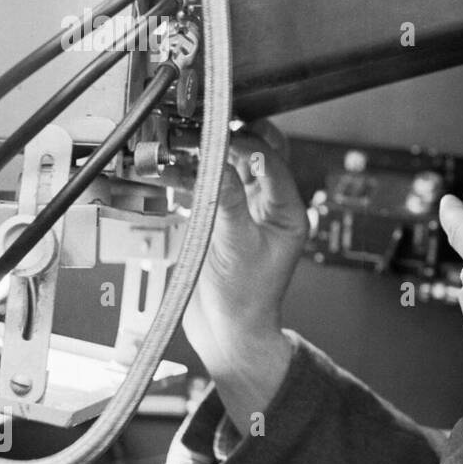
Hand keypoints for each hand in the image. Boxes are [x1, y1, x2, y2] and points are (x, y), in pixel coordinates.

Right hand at [173, 120, 309, 377]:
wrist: (226, 333)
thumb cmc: (245, 299)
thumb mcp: (236, 245)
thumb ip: (228, 200)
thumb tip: (218, 160)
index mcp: (288, 212)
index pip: (273, 162)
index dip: (247, 144)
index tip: (220, 134)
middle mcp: (269, 207)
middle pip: (255, 157)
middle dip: (231, 140)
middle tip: (204, 130)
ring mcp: (244, 212)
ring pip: (230, 169)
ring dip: (208, 157)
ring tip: (185, 146)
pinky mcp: (219, 221)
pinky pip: (208, 188)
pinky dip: (192, 177)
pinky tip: (174, 170)